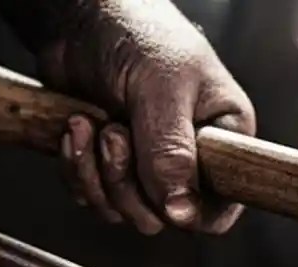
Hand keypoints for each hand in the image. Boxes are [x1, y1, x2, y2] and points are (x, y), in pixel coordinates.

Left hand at [38, 0, 255, 235]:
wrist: (79, 18)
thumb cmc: (136, 35)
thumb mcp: (162, 88)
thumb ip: (172, 151)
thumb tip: (181, 211)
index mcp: (223, 138)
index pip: (222, 206)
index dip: (193, 212)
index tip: (163, 196)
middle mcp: (189, 159)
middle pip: (163, 215)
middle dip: (127, 182)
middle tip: (114, 133)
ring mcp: (146, 165)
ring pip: (123, 210)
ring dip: (96, 173)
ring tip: (90, 123)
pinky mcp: (109, 166)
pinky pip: (92, 197)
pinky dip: (76, 169)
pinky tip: (74, 127)